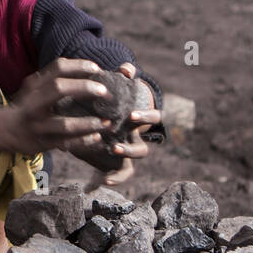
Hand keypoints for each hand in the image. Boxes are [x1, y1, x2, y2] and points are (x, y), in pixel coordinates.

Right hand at [3, 58, 117, 154]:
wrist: (4, 129)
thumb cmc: (28, 106)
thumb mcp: (35, 88)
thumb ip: (55, 80)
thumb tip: (90, 71)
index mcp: (34, 85)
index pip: (58, 67)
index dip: (80, 65)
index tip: (97, 69)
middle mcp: (33, 102)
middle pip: (59, 88)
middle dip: (85, 87)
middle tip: (105, 92)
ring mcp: (36, 124)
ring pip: (64, 124)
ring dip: (88, 123)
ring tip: (107, 122)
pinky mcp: (41, 142)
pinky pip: (65, 143)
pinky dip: (83, 141)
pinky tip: (97, 137)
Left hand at [83, 62, 161, 190]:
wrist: (101, 115)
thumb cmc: (115, 99)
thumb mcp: (118, 87)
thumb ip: (124, 76)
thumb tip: (126, 69)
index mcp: (138, 121)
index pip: (153, 120)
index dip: (145, 119)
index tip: (130, 116)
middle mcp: (134, 140)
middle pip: (143, 150)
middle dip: (131, 149)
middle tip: (115, 147)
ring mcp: (125, 153)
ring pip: (130, 166)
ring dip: (118, 168)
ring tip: (103, 165)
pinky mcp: (113, 163)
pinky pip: (118, 174)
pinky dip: (112, 179)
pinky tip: (100, 182)